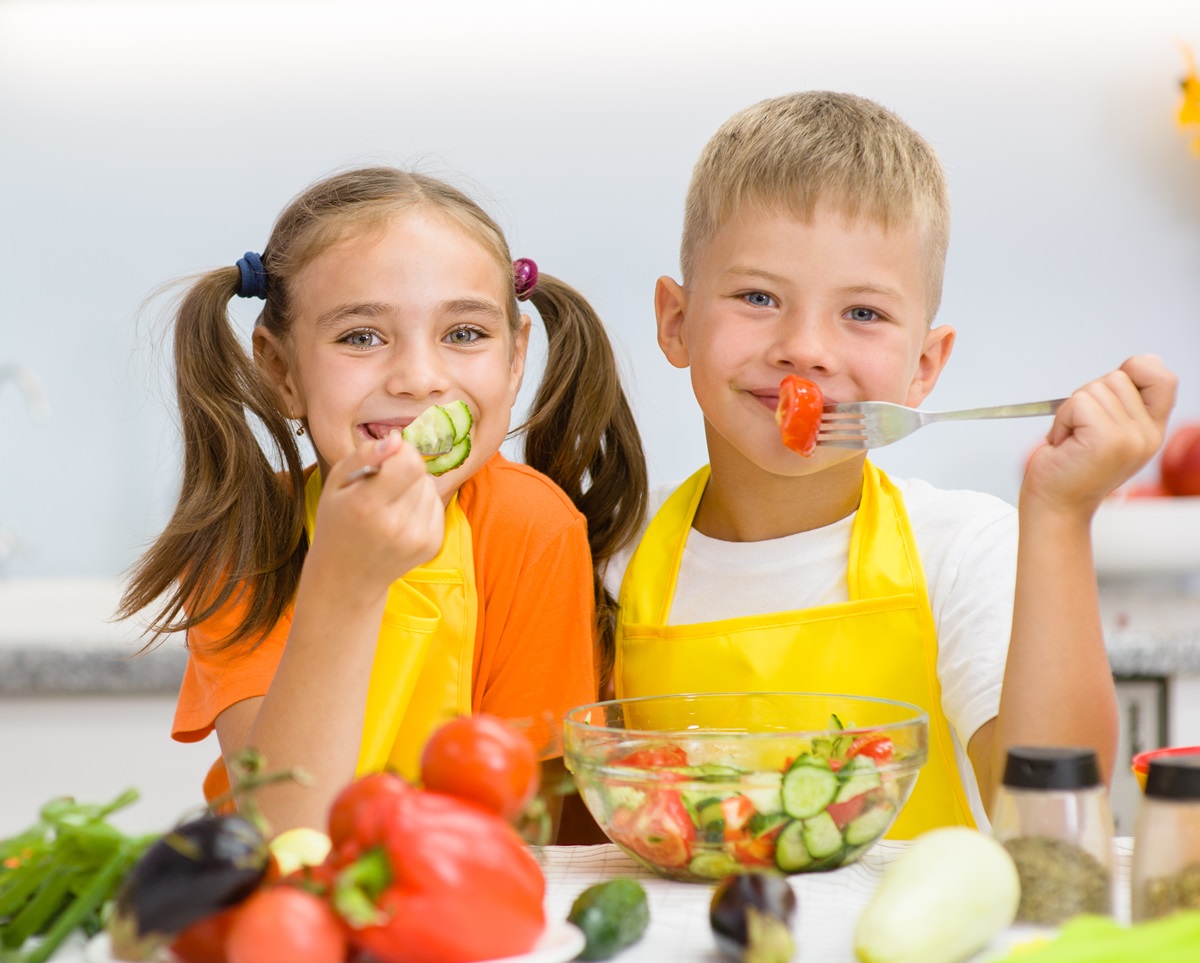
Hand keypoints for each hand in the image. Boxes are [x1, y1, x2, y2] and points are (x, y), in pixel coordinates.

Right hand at [309, 431, 444, 600]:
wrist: (348, 577)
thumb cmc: (338, 524)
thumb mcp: (336, 483)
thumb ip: (365, 454)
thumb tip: (396, 440)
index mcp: (366, 506)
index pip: (410, 462)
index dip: (401, 453)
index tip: (387, 460)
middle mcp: (395, 525)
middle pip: (420, 472)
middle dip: (404, 470)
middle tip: (383, 488)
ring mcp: (416, 538)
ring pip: (430, 487)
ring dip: (414, 488)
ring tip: (390, 506)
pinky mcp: (432, 546)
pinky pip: (437, 505)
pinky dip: (422, 505)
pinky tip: (401, 519)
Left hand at [1022, 354, 1176, 516]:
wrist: (1055, 505)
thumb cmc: (1071, 468)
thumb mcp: (1108, 431)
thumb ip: (1125, 400)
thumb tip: (1142, 360)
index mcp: (1151, 429)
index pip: (1164, 378)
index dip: (1137, 370)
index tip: (1109, 393)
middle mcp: (1147, 434)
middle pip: (1117, 377)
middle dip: (1086, 398)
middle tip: (1078, 432)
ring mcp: (1131, 437)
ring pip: (1095, 388)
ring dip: (1070, 411)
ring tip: (1071, 440)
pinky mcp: (1107, 440)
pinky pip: (1079, 403)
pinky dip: (1062, 420)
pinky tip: (1064, 445)